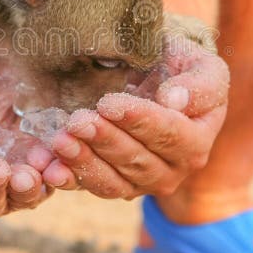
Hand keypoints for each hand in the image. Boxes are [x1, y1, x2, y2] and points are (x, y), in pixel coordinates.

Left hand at [42, 34, 228, 198]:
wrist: (160, 77)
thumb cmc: (181, 66)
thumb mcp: (201, 65)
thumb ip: (198, 84)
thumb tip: (174, 101)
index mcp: (197, 139)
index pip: (168, 133)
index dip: (138, 120)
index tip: (107, 103)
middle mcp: (174, 170)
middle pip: (137, 159)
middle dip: (104, 141)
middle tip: (77, 122)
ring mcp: (143, 182)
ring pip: (113, 180)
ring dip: (84, 162)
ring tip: (59, 141)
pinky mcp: (117, 185)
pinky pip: (93, 187)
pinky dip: (71, 179)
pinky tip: (51, 170)